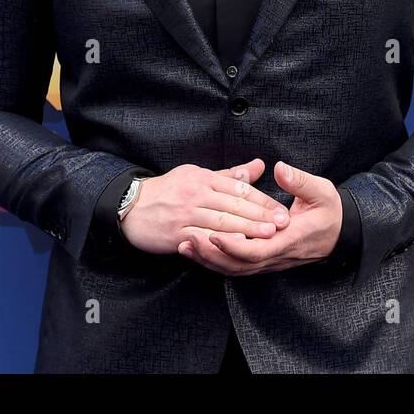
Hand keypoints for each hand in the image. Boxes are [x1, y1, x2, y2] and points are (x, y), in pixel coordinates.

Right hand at [117, 158, 290, 255]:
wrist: (131, 206)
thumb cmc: (169, 190)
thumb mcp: (197, 174)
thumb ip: (230, 174)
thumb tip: (258, 165)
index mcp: (204, 178)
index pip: (239, 188)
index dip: (262, 200)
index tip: (281, 210)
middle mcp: (197, 194)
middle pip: (234, 205)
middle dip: (260, 215)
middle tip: (282, 224)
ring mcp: (186, 214)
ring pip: (221, 221)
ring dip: (247, 229)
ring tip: (267, 235)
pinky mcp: (177, 232)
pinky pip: (203, 238)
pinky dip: (221, 242)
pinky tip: (236, 247)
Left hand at [177, 160, 341, 275]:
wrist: (339, 234)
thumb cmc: (329, 212)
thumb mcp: (322, 192)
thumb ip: (301, 182)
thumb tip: (281, 169)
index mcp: (289, 240)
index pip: (256, 251)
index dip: (232, 246)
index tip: (211, 233)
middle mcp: (276, 256)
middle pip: (238, 266)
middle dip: (211, 255)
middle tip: (187, 238)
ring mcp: (269, 262)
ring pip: (234, 269)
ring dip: (209, 260)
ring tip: (185, 245)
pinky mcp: (263, 261)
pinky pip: (236, 266)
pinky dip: (215, 260)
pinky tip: (197, 249)